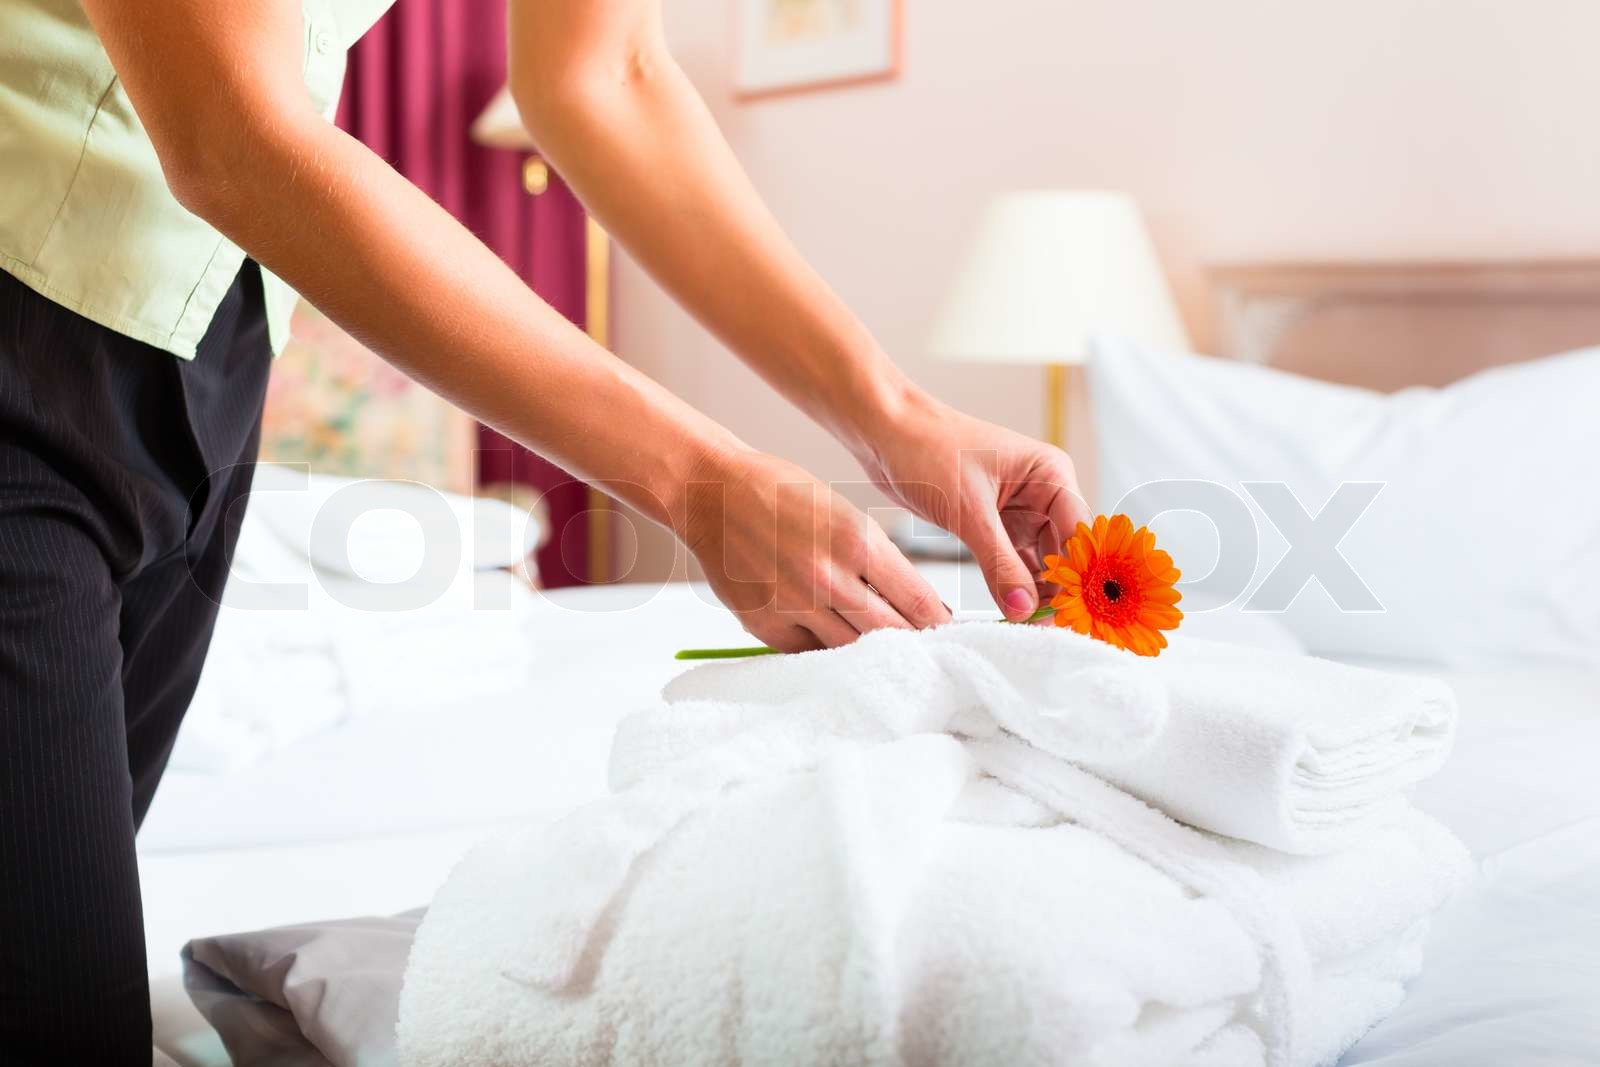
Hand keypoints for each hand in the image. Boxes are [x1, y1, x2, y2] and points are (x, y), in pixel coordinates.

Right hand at [678, 448, 951, 650]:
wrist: (714, 493)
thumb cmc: (782, 495)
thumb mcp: (843, 514)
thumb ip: (877, 559)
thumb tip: (913, 603)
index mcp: (858, 541)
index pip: (918, 600)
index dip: (939, 622)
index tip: (949, 632)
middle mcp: (828, 577)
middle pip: (891, 632)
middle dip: (913, 644)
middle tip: (929, 654)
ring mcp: (794, 604)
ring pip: (852, 648)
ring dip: (872, 652)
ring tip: (888, 656)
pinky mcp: (765, 623)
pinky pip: (809, 650)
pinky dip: (826, 648)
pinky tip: (836, 644)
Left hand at [858, 390, 1090, 620]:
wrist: (882, 432)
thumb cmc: (927, 450)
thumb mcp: (968, 511)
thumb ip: (1000, 564)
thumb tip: (1024, 611)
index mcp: (1051, 475)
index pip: (1080, 535)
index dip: (1078, 577)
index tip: (1067, 616)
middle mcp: (1043, 493)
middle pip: (1065, 554)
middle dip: (1056, 591)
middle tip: (1041, 630)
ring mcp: (1020, 511)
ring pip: (1040, 564)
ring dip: (1033, 593)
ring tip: (1024, 627)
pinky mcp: (994, 525)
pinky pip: (1013, 564)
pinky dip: (1011, 586)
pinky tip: (1008, 612)